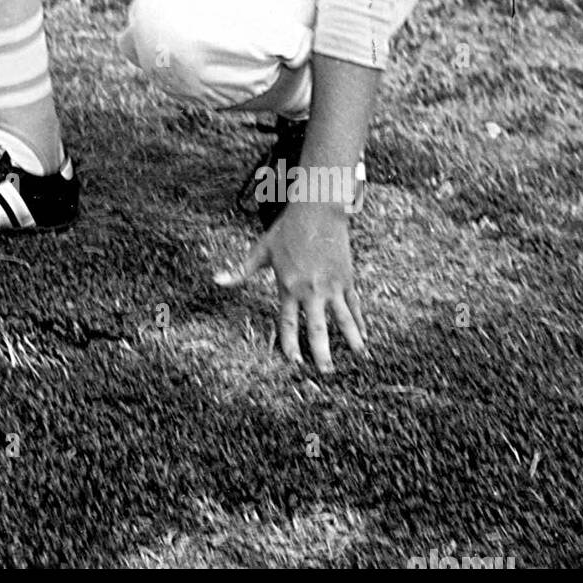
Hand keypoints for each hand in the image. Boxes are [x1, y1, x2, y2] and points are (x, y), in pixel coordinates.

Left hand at [216, 201, 366, 373]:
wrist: (317, 209)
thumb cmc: (287, 230)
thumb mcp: (261, 250)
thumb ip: (240, 270)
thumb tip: (216, 281)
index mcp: (288, 286)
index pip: (287, 323)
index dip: (290, 344)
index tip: (293, 361)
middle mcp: (311, 290)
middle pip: (317, 328)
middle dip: (322, 352)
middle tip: (326, 372)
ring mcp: (332, 285)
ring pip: (343, 319)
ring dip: (351, 339)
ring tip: (357, 356)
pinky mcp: (347, 278)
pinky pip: (355, 304)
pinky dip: (360, 320)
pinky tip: (365, 334)